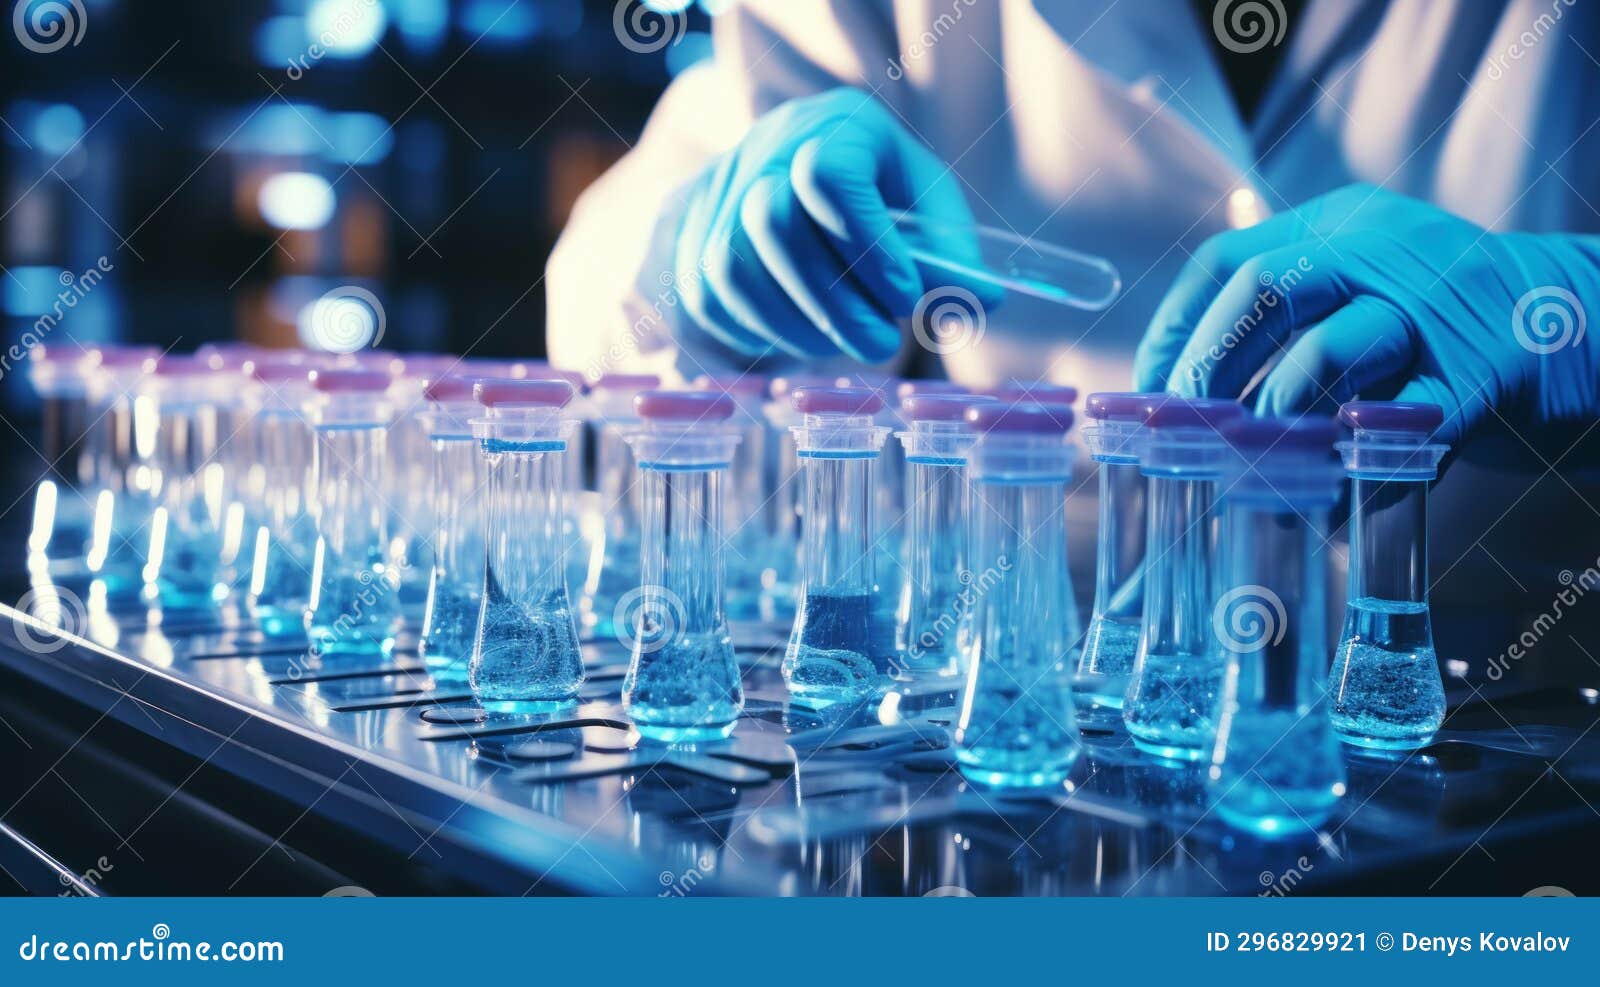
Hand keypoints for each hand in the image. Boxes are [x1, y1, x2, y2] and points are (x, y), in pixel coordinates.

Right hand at [670, 87, 979, 361]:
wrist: (791, 174)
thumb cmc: (875, 190)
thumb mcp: (924, 203)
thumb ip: (951, 251)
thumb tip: (982, 301)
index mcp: (831, 127)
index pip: (826, 173)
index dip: (867, 244)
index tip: (906, 298)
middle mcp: (761, 152)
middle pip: (770, 223)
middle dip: (831, 302)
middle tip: (882, 344)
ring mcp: (713, 195)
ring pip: (729, 269)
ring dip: (792, 327)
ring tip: (842, 348)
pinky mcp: (686, 242)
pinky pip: (703, 301)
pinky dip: (755, 334)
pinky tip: (797, 340)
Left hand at [1133, 183, 1599, 443]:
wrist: (1585, 321)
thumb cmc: (1446, 321)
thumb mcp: (1370, 285)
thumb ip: (1292, 322)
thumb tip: (1189, 400)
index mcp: (1342, 226)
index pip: (1228, 258)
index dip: (1176, 327)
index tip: (1149, 386)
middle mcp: (1383, 252)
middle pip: (1265, 289)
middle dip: (1209, 363)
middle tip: (1186, 424)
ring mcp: (1434, 311)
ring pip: (1328, 351)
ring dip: (1276, 417)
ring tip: (1250, 467)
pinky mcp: (1478, 378)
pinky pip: (1395, 431)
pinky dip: (1349, 475)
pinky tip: (1323, 507)